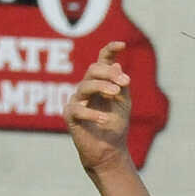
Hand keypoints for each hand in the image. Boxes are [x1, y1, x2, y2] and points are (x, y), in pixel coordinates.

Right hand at [63, 41, 131, 169]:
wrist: (109, 150)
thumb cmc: (115, 125)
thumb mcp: (123, 103)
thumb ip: (120, 85)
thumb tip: (116, 64)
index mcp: (100, 82)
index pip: (102, 61)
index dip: (110, 49)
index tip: (122, 45)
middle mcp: (86, 88)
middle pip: (93, 69)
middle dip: (108, 73)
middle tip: (124, 83)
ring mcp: (77, 101)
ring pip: (85, 85)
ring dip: (102, 87)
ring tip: (115, 95)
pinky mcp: (70, 116)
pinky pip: (78, 109)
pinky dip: (92, 113)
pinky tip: (105, 120)